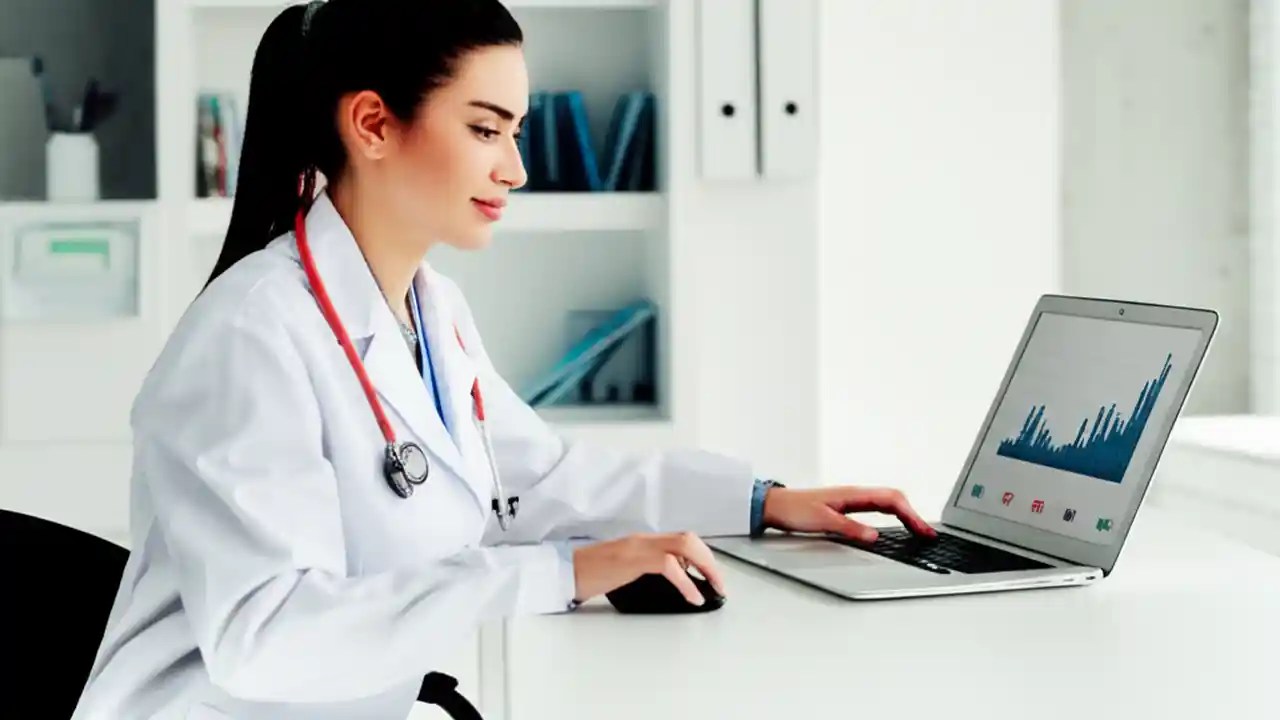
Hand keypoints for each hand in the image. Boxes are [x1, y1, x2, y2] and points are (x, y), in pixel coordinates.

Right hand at [572, 532, 725, 605]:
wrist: (564, 573)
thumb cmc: (590, 575)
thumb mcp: (624, 570)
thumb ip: (647, 567)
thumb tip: (676, 576)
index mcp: (642, 541)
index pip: (681, 540)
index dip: (702, 556)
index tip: (712, 575)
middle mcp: (643, 539)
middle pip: (688, 539)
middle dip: (709, 560)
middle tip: (719, 583)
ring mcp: (637, 547)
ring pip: (683, 545)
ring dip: (704, 566)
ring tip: (713, 587)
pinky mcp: (632, 559)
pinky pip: (668, 566)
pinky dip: (686, 582)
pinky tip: (693, 597)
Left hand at [761, 486, 935, 542]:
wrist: (773, 504)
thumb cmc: (793, 509)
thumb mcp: (823, 521)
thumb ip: (850, 528)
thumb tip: (875, 536)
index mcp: (853, 494)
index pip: (891, 500)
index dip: (911, 515)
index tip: (924, 531)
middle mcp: (855, 494)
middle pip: (894, 499)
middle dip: (914, 515)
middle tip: (928, 534)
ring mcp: (851, 500)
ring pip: (886, 502)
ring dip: (904, 514)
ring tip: (918, 530)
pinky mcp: (845, 507)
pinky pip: (876, 508)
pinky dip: (891, 515)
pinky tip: (893, 526)